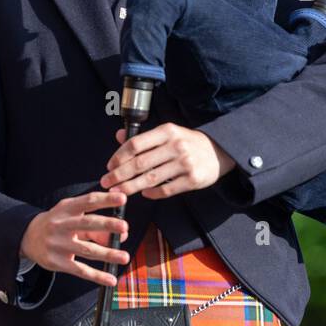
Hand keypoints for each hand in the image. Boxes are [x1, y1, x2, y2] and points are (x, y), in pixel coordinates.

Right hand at [20, 189, 130, 288]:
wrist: (27, 237)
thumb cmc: (58, 224)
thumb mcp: (70, 216)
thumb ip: (94, 224)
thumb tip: (120, 234)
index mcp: (67, 208)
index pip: (88, 201)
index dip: (105, 200)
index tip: (122, 199)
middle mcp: (61, 225)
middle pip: (87, 224)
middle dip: (107, 225)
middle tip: (125, 227)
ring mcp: (58, 244)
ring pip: (87, 250)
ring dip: (107, 254)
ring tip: (124, 257)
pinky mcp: (57, 262)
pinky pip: (80, 270)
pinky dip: (97, 276)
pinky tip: (110, 279)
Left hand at [101, 122, 236, 199]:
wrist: (219, 152)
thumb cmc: (188, 142)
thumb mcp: (168, 133)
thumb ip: (144, 137)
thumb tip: (118, 135)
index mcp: (167, 131)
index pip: (136, 144)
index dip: (119, 156)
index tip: (109, 166)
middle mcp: (176, 146)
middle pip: (140, 163)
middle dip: (119, 175)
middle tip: (106, 182)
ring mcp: (185, 163)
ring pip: (151, 178)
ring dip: (131, 187)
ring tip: (118, 192)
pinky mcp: (193, 180)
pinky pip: (166, 190)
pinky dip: (152, 193)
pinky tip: (143, 194)